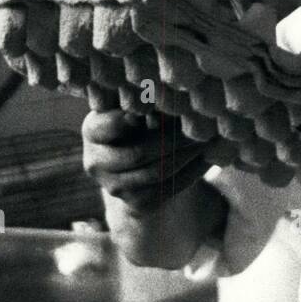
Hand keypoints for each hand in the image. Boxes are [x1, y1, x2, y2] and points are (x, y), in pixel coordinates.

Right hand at [82, 109, 208, 214]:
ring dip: (187, 156)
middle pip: (138, 153)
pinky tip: (207, 158)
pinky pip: (167, 190)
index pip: (112, 125)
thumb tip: (167, 97)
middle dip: (175, 139)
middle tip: (202, 125)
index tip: (168, 105)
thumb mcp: (135, 102)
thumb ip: (144, 98)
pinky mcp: (136, 204)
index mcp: (92, 130)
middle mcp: (95, 162)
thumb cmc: (139, 116)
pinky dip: (192, 173)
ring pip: (156, 173)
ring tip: (208, 140)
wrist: (138, 155)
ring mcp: (114, 186)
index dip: (140, 116)